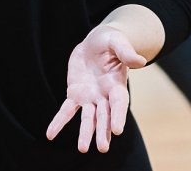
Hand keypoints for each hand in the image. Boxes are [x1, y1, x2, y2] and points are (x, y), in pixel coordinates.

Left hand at [46, 25, 147, 152]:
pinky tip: (50, 135)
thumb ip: (126, 52)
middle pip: (104, 116)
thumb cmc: (110, 41)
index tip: (117, 131)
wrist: (95, 42)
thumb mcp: (117, 41)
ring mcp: (90, 97)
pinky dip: (58, 122)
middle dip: (103, 132)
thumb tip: (141, 61)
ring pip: (88, 119)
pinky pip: (66, 111)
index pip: (119, 103)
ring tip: (83, 149)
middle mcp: (104, 95)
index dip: (118, 116)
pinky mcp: (75, 95)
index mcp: (117, 84)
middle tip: (102, 148)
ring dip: (85, 133)